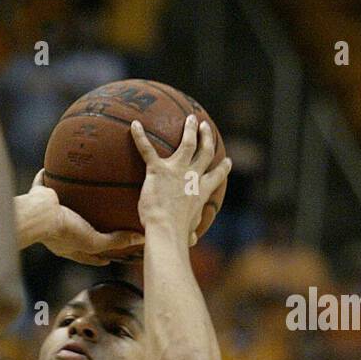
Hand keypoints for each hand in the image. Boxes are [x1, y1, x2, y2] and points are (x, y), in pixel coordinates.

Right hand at [21, 170, 143, 264]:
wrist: (41, 216)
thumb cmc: (65, 232)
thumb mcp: (94, 241)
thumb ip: (116, 240)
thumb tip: (141, 239)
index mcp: (68, 246)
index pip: (87, 256)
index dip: (99, 258)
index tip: (110, 259)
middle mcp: (57, 232)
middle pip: (74, 230)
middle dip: (85, 227)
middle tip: (99, 222)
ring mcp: (48, 215)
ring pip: (61, 207)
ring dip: (70, 201)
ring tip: (82, 193)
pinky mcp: (40, 197)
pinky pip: (43, 184)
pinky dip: (46, 177)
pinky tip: (53, 168)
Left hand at [131, 114, 231, 244]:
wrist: (166, 230)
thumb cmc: (177, 235)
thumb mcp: (189, 233)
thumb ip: (191, 232)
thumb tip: (193, 241)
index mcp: (202, 191)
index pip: (217, 176)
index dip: (222, 167)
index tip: (226, 161)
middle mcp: (194, 176)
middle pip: (204, 152)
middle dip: (206, 137)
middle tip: (205, 127)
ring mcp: (177, 170)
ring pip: (187, 143)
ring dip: (189, 130)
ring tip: (189, 118)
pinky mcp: (158, 170)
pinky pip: (147, 149)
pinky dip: (139, 136)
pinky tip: (134, 124)